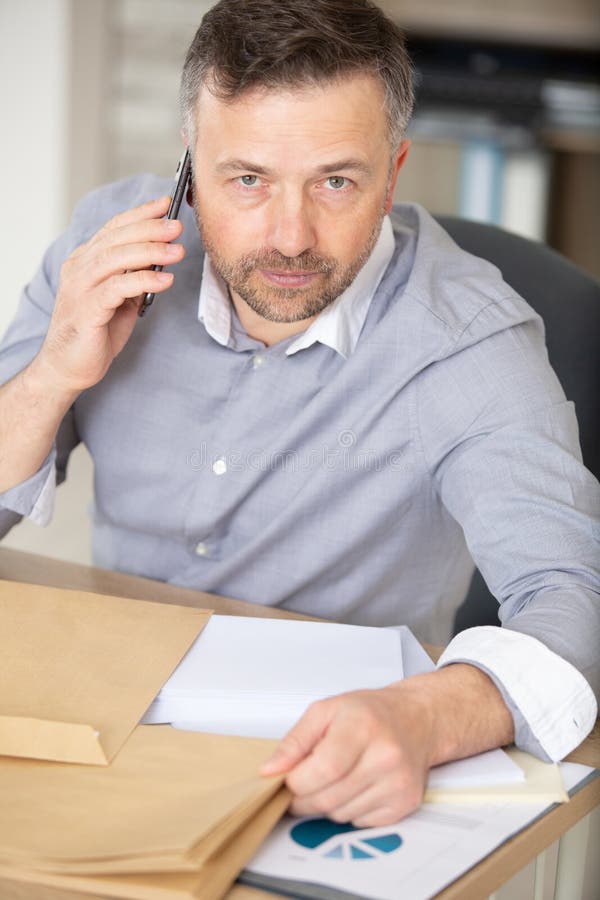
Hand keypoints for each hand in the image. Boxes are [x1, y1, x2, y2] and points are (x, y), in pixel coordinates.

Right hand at [37, 195, 184, 393]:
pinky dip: (143, 280)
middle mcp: (79, 269)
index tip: (165, 204)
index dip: (140, 213)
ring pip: (115, 258)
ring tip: (177, 251)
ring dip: (150, 251)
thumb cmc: (96, 333)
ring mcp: (80, 288)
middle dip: (150, 229)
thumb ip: (134, 278)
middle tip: (177, 226)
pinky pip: (117, 288)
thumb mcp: (122, 300)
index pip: (113, 228)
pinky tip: (165, 279)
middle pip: (116, 238)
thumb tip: (161, 258)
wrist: (70, 368)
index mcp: (85, 261)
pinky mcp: (86, 310)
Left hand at [260, 665, 513, 826]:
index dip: (296, 782)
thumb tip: (270, 771)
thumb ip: (295, 740)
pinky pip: (360, 822)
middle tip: (301, 786)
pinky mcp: (406, 803)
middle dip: (304, 798)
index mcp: (362, 726)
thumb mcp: (325, 710)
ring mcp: (398, 782)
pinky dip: (349, 810)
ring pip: (341, 815)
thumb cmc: (369, 713)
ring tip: (335, 779)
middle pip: (328, 798)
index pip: (322, 770)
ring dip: (327, 803)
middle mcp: (386, 756)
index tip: (287, 780)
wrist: (416, 720)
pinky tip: (356, 786)